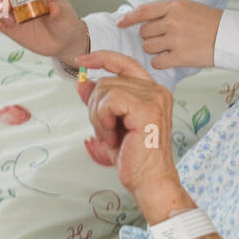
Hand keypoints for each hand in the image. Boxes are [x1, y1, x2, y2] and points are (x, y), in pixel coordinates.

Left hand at [74, 48, 181, 200]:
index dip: (101, 58)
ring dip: (99, 115)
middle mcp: (156, 90)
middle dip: (96, 106)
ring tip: (112, 135)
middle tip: (107, 131)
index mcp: (152, 91)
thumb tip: (82, 81)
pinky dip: (103, 119)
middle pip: (107, 79)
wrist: (149, 181)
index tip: (81, 61)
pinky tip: (114, 136)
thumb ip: (99, 101)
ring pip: (105, 88)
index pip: (124, 62)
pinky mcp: (147, 108)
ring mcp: (154, 98)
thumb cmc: (134, 157)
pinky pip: (110, 100)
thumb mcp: (110, 124)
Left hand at [116, 0, 220, 69]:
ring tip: (169, 48)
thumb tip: (148, 20)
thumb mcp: (189, 8)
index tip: (121, 22)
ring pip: (148, 47)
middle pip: (144, 32)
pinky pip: (157, 62)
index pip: (143, 11)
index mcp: (174, 6)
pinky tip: (170, 59)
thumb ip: (168, 12)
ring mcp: (175, 39)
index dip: (129, 18)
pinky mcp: (180, 56)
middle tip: (162, 39)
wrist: (230, 36)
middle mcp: (172, 21)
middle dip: (149, 37)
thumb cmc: (212, 22)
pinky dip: (160, 62)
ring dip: (155, 50)